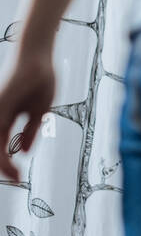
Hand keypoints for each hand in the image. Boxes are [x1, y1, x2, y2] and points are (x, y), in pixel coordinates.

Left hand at [0, 48, 54, 181]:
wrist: (38, 56)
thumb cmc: (40, 79)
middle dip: (5, 167)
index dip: (9, 163)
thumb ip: (29, 131)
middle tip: (16, 179)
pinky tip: (7, 161)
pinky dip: (2, 149)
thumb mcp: (38, 111)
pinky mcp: (0, 104)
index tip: (19, 177)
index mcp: (6, 117)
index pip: (3, 146)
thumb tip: (23, 152)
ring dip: (3, 163)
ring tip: (14, 176)